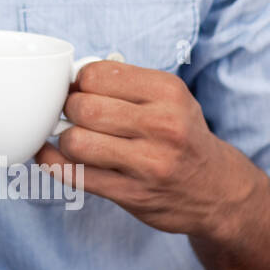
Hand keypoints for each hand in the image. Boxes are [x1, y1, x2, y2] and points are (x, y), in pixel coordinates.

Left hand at [33, 60, 259, 238]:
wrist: (218, 190)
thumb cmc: (181, 137)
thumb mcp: (169, 99)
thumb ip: (124, 84)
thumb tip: (68, 79)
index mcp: (168, 92)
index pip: (96, 75)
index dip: (78, 82)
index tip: (79, 91)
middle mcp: (163, 126)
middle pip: (83, 107)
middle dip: (68, 110)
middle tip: (74, 116)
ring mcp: (149, 163)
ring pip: (76, 142)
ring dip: (66, 140)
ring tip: (77, 140)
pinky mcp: (133, 194)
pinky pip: (76, 176)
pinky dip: (54, 164)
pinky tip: (51, 156)